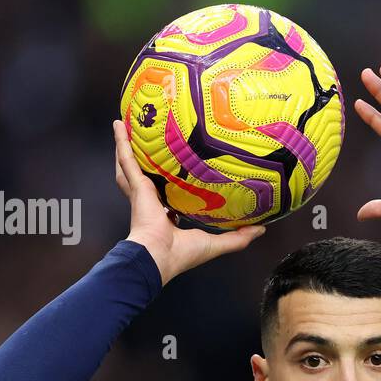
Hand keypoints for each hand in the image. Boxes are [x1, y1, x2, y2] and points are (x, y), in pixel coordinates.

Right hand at [113, 119, 264, 283]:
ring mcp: (141, 192)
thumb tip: (261, 228)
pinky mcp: (137, 185)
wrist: (158, 256)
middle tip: (150, 143)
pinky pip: (127, 158)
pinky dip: (121, 141)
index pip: (169, 196)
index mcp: (166, 215)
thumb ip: (238, 237)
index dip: (174, 185)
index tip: (182, 175)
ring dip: (129, 146)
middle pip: (148, 176)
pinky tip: (119, 124)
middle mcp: (151, 201)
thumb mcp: (215, 243)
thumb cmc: (182, 254)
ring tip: (129, 126)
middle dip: (148, 161)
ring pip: (133, 164)